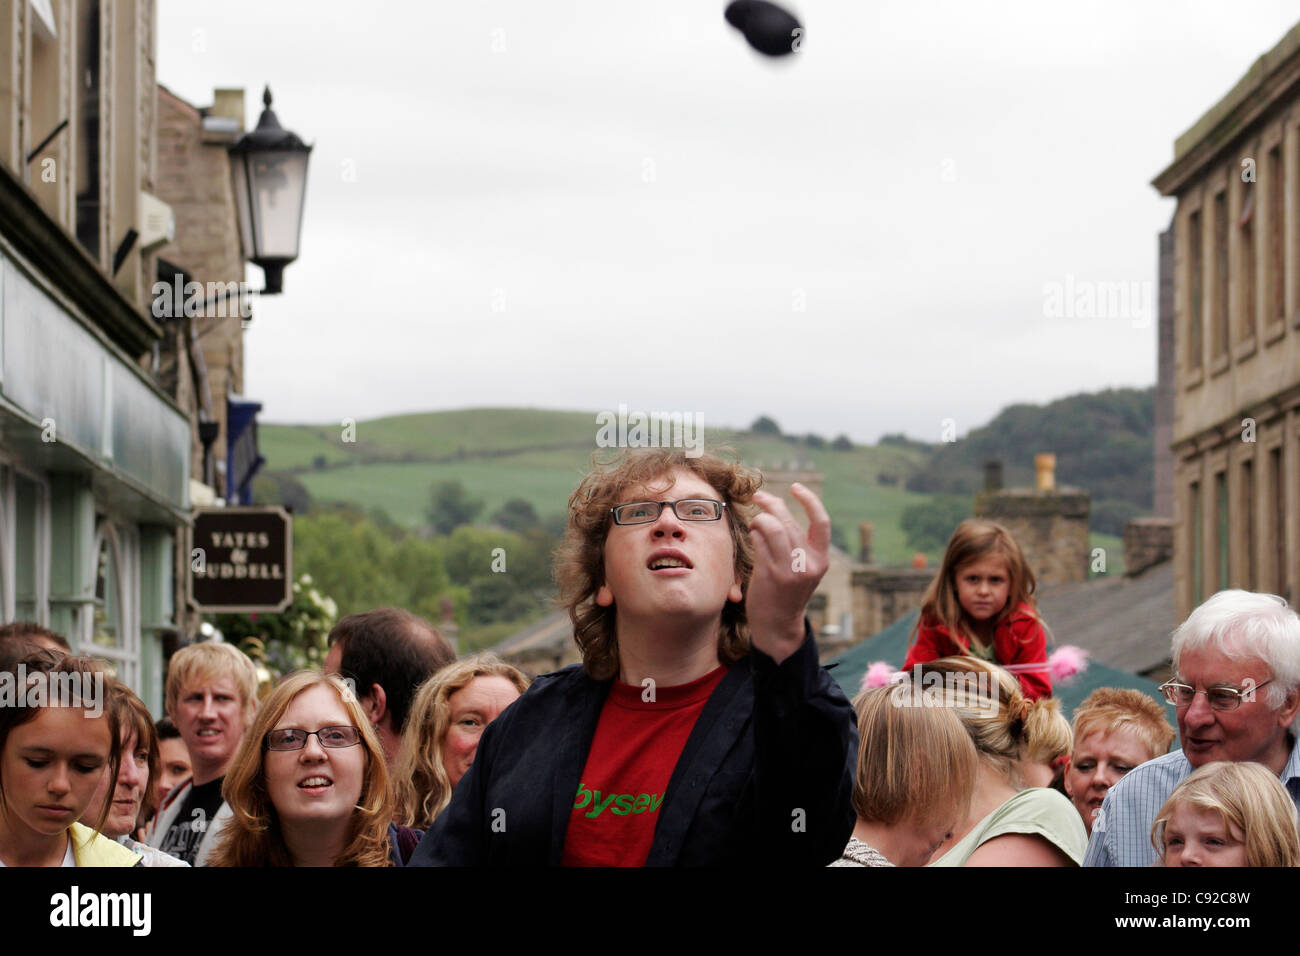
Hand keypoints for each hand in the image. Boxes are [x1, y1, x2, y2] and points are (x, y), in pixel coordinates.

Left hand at [745, 483, 829, 663]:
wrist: (778, 625)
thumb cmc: (786, 591)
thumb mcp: (802, 568)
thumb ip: (796, 543)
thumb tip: (777, 508)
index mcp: (821, 559)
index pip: (821, 521)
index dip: (809, 500)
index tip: (795, 487)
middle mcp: (808, 563)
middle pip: (788, 520)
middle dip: (771, 504)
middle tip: (759, 497)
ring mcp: (790, 569)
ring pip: (772, 527)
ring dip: (760, 518)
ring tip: (755, 521)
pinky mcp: (771, 574)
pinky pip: (759, 541)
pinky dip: (754, 532)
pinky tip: (752, 534)